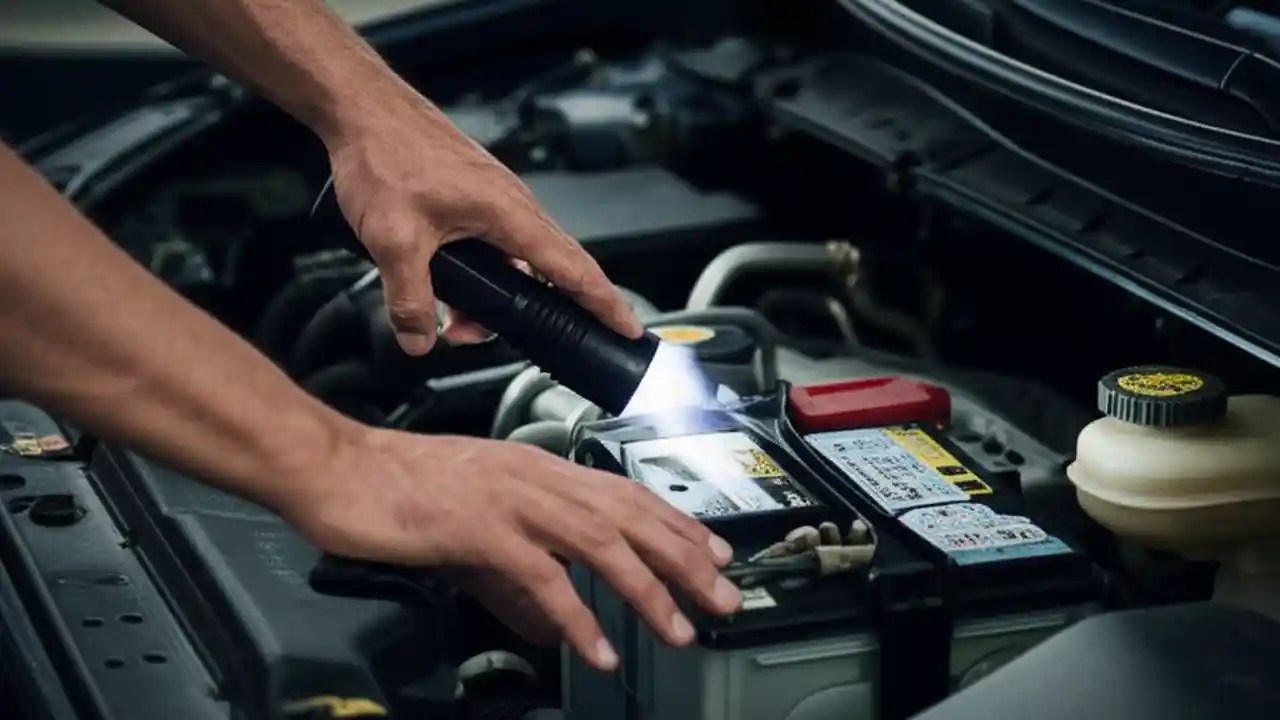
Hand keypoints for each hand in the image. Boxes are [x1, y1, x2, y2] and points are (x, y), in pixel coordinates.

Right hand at [283, 427, 740, 671]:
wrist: (335, 469)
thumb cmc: (396, 488)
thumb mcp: (473, 525)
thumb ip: (519, 568)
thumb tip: (554, 613)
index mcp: (535, 466)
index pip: (623, 491)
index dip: (675, 522)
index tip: (713, 551)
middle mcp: (534, 474)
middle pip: (630, 514)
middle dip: (685, 556)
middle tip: (724, 594)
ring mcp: (510, 498)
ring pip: (601, 541)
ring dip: (647, 588)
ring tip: (680, 627)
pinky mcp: (479, 526)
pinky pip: (542, 576)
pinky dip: (576, 613)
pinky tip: (596, 646)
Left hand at [322, 91, 641, 353]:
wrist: (363, 111)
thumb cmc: (386, 154)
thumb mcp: (393, 240)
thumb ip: (409, 299)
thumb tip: (418, 338)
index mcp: (509, 213)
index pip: (574, 269)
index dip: (605, 303)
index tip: (627, 328)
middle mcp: (511, 204)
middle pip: (549, 272)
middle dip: (534, 314)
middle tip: (502, 338)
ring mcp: (494, 199)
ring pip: (514, 262)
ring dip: (493, 297)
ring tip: (452, 317)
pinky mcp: (474, 198)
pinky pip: (493, 246)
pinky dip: (481, 274)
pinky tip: (445, 285)